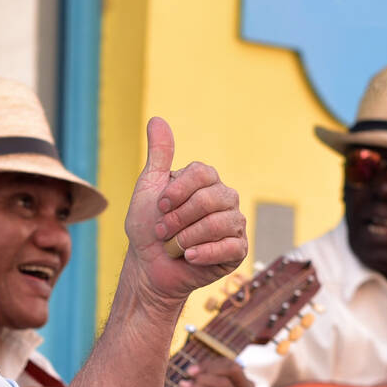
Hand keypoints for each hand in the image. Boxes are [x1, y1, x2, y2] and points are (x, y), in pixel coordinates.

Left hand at [123, 117, 246, 312]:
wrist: (150, 267)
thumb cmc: (148, 228)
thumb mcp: (149, 188)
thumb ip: (159, 155)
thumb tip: (157, 119)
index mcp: (207, 181)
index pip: (202, 173)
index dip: (177, 192)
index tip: (159, 207)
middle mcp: (225, 198)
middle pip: (210, 199)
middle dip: (178, 219)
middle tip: (161, 231)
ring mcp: (234, 224)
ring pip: (218, 224)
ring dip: (186, 238)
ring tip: (173, 246)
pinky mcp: (238, 250)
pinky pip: (229, 247)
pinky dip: (204, 253)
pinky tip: (188, 257)